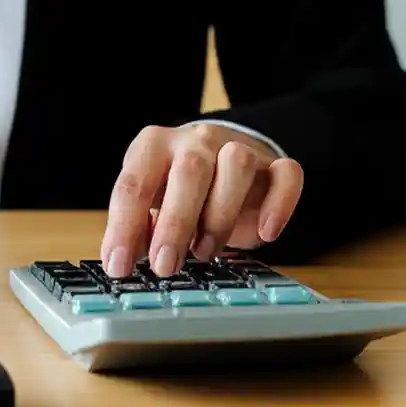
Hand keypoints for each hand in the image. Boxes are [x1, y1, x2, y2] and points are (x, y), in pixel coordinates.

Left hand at [100, 123, 303, 277]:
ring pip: (237, 166)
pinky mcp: (274, 165)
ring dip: (220, 215)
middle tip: (166, 265)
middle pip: (189, 172)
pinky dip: (280, 205)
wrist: (221, 160)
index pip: (134, 183)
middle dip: (175, 223)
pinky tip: (266, 234)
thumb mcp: (150, 204)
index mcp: (154, 146)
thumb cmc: (177, 190)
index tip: (119, 265)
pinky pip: (286, 175)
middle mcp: (195, 140)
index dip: (124, 227)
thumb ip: (140, 226)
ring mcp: (237, 146)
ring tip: (205, 251)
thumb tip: (128, 254)